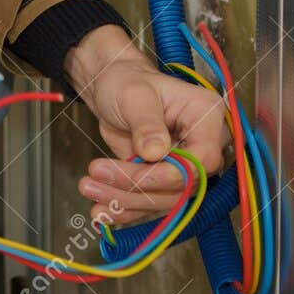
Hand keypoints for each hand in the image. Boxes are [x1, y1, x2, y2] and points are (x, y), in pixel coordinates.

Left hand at [66, 25, 229, 225]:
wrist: (111, 87)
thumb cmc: (127, 81)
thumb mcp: (134, 94)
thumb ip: (146, 123)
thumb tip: (156, 153)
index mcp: (206, 118)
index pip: (201, 160)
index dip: (170, 174)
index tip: (133, 170)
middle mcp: (201, 145)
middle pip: (181, 185)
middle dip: (136, 188)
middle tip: (95, 178)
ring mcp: (183, 165)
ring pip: (163, 199)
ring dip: (124, 201)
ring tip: (88, 187)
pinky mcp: (161, 179)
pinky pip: (148, 202)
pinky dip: (124, 210)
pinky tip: (100, 211)